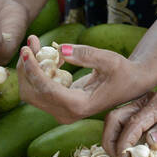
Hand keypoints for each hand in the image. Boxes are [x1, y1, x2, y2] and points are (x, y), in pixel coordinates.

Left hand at [15, 38, 151, 123]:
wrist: (130, 84)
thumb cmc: (123, 71)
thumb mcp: (109, 60)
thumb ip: (86, 54)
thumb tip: (59, 48)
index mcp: (79, 106)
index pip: (46, 89)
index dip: (32, 69)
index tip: (26, 50)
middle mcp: (67, 114)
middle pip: (32, 94)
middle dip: (26, 67)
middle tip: (31, 42)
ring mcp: (61, 112)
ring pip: (32, 93)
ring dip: (29, 68)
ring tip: (36, 45)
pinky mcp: (59, 106)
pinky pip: (39, 90)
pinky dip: (37, 71)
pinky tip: (49, 55)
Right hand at [102, 75, 156, 154]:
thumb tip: (150, 142)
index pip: (133, 123)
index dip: (124, 143)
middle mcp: (148, 100)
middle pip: (116, 118)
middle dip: (110, 140)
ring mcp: (148, 104)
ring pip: (120, 119)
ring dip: (115, 138)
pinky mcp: (151, 110)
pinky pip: (131, 122)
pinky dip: (125, 136)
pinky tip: (130, 149)